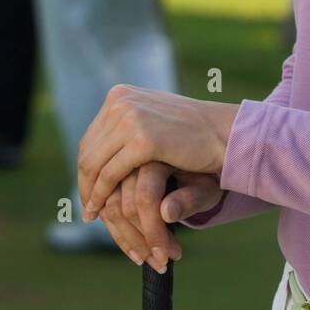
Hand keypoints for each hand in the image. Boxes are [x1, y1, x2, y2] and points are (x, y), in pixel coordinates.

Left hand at [77, 85, 237, 221]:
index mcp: (120, 95)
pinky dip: (102, 195)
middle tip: (87, 209)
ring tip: (92, 214)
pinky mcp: (142, 139)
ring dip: (90, 193)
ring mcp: (130, 118)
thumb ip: (126, 127)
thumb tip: (99, 142)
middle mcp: (120, 102)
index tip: (88, 191)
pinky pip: (110, 174)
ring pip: (94, 164)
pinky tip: (102, 212)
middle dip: (85, 183)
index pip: (91, 138)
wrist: (223, 133)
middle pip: (88, 151)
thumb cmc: (192, 131)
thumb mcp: (152, 120)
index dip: (86, 168)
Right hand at [96, 161, 223, 273]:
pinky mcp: (109, 173)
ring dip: (124, 238)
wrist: (197, 155)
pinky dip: (113, 227)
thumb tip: (166, 213)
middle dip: (139, 240)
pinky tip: (130, 245)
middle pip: (121, 204)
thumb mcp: (205, 188)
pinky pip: (102, 203)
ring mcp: (118, 163)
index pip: (145, 198)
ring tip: (145, 258)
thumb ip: (189, 200)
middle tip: (159, 263)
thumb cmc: (203, 176)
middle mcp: (132, 154)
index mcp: (157, 152)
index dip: (154, 232)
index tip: (168, 257)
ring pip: (107, 206)